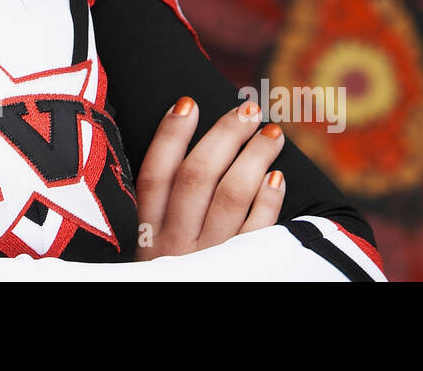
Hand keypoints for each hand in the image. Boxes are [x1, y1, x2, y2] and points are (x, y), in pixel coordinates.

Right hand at [133, 98, 286, 261]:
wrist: (175, 320)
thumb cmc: (171, 271)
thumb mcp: (149, 244)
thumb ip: (163, 205)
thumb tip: (182, 134)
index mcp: (145, 231)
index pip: (155, 173)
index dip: (170, 135)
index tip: (189, 101)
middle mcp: (174, 244)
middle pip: (197, 176)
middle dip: (224, 135)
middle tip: (247, 108)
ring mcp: (208, 258)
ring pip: (231, 195)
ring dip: (254, 157)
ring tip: (271, 133)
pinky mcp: (241, 271)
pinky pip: (258, 231)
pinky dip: (269, 200)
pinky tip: (277, 177)